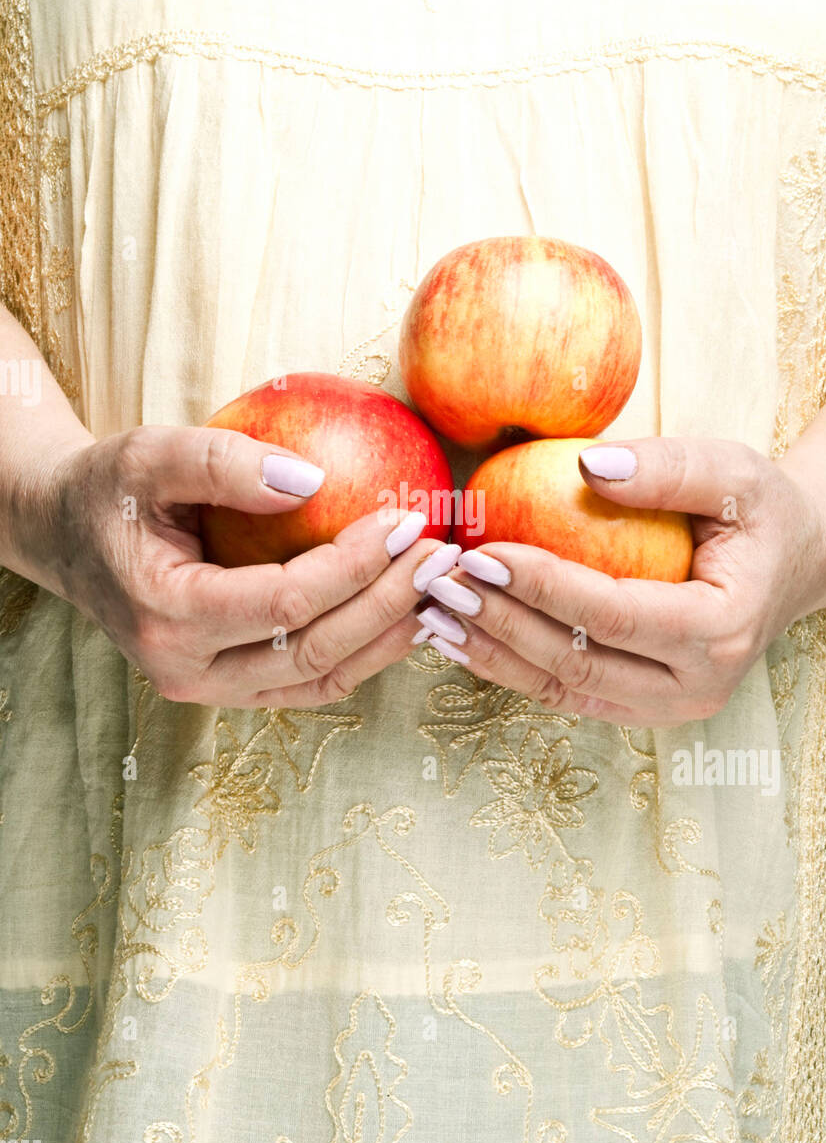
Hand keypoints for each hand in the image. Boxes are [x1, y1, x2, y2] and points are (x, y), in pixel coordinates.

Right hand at [14, 424, 456, 706]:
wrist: (69, 536)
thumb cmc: (110, 490)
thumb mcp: (149, 454)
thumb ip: (223, 463)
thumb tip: (313, 479)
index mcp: (165, 615)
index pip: (283, 602)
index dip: (353, 566)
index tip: (405, 520)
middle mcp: (188, 670)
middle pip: (313, 651)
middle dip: (388, 604)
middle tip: (440, 555)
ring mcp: (210, 689)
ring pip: (320, 681)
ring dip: (388, 639)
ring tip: (438, 589)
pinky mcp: (233, 686)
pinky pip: (311, 682)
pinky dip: (364, 653)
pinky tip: (403, 614)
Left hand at [413, 437, 825, 726]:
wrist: (792, 562)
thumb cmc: (761, 511)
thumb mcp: (733, 470)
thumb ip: (668, 467)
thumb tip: (590, 465)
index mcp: (720, 630)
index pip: (613, 614)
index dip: (542, 586)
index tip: (482, 552)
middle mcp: (696, 686)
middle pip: (577, 661)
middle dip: (499, 622)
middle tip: (440, 582)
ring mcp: (666, 707)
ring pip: (562, 688)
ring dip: (490, 653)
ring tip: (431, 613)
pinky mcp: (639, 706)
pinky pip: (564, 691)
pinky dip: (508, 666)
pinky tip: (460, 636)